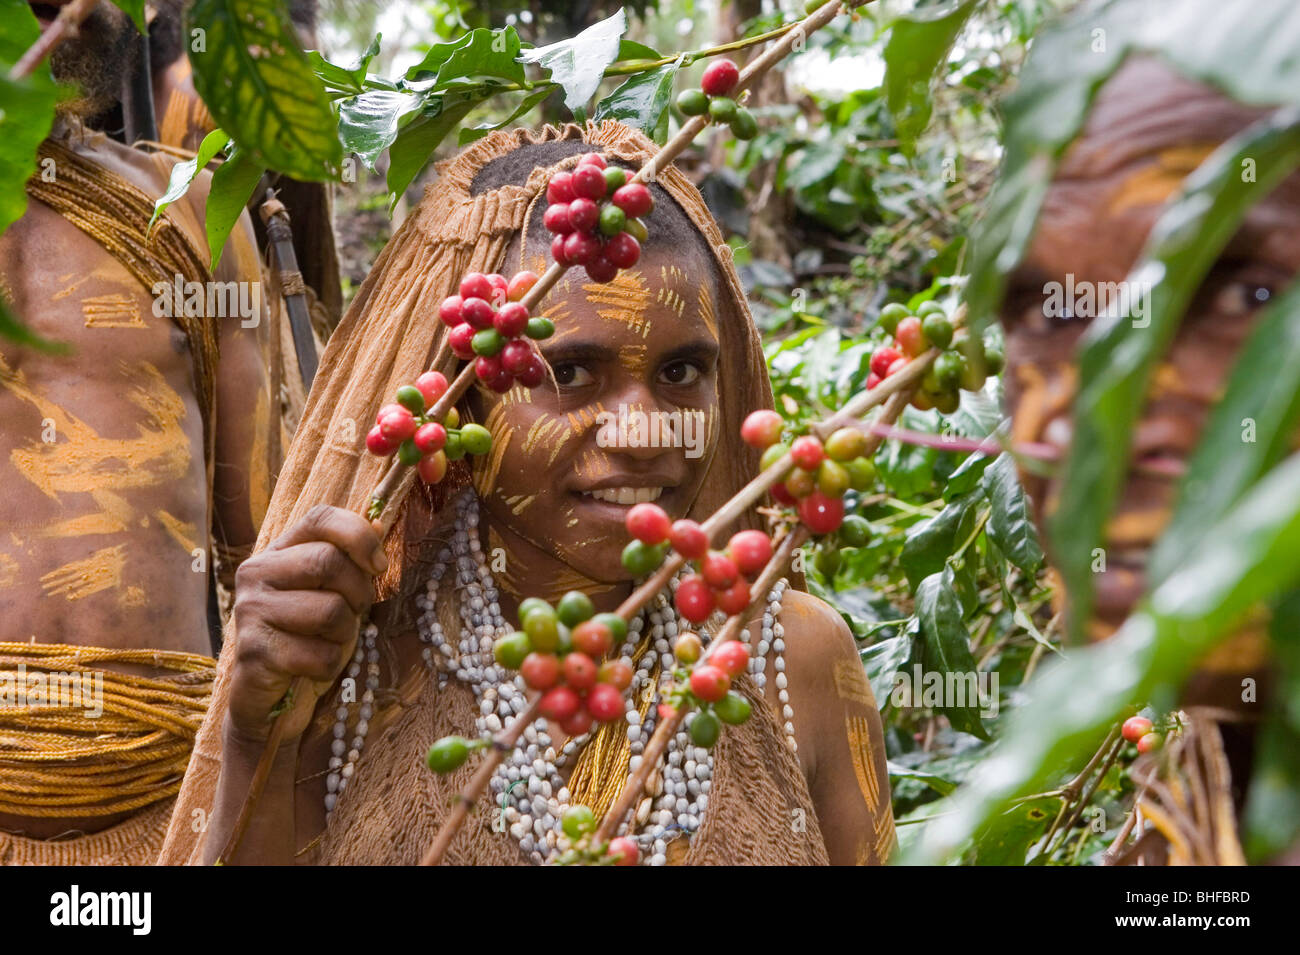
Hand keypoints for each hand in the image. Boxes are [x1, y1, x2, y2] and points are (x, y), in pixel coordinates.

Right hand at [226, 505, 387, 743]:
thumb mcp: (335, 592)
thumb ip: (352, 560)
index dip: (360, 536)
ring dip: (345, 634)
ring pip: (329, 611)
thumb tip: (380, 522)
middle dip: (357, 593)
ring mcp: (250, 611)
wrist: (267, 696)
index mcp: (279, 550)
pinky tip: (312, 667)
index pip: (322, 518)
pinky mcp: (254, 651)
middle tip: (355, 613)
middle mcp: (256, 572)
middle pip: (328, 562)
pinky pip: (320, 654)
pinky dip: (330, 665)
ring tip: (328, 641)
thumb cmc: (308, 636)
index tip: (378, 565)